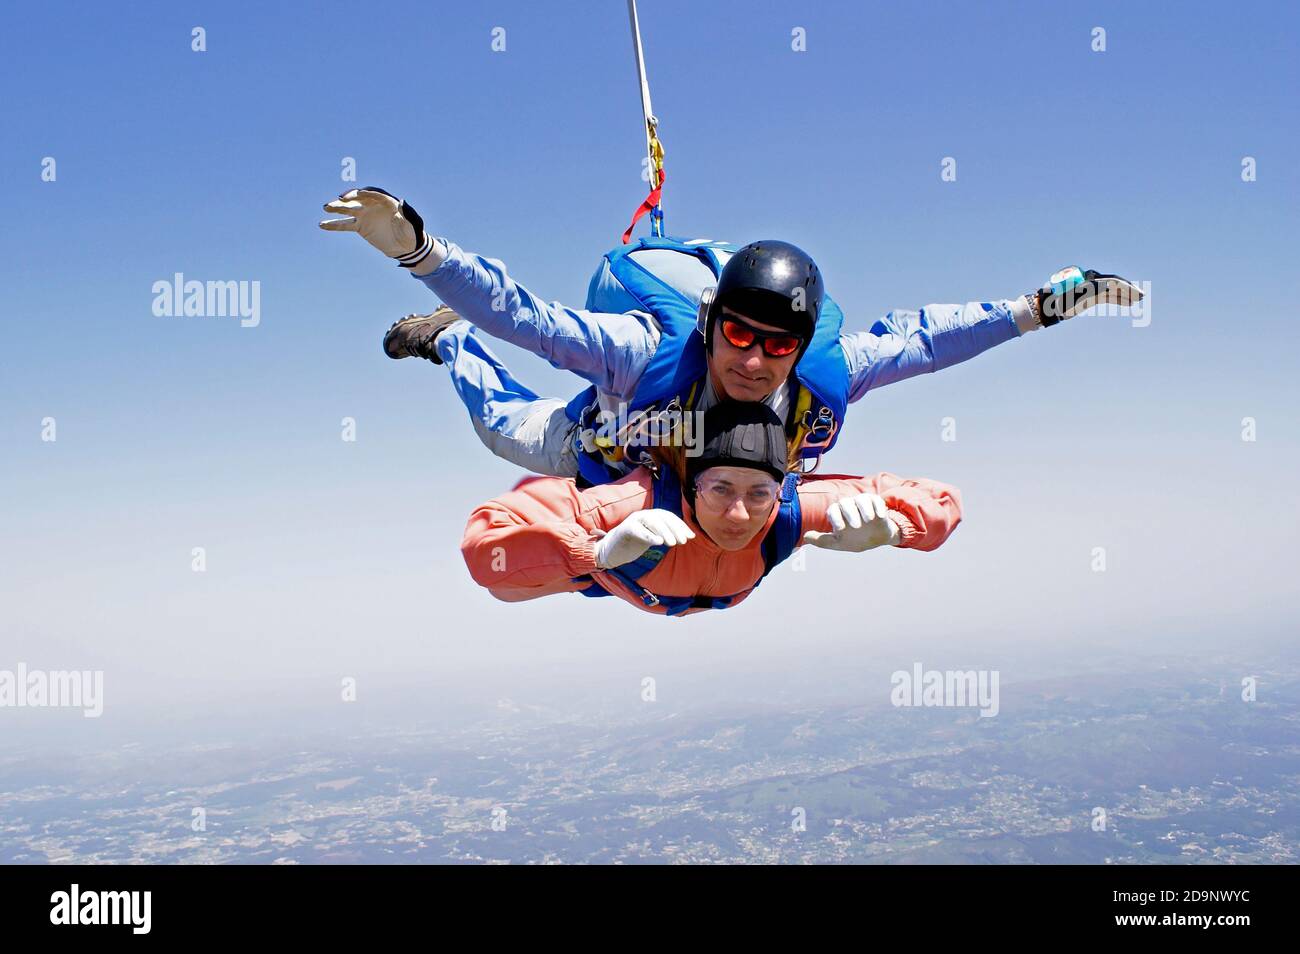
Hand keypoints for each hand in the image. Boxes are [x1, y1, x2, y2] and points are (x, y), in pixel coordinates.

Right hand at [320, 187, 436, 268]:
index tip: (356, 195)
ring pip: (349, 209)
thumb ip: (408, 213)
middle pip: (359, 199)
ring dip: (337, 207)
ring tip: (326, 207)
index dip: (365, 194)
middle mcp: (373, 205)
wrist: (406, 246)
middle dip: (349, 198)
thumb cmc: (412, 232)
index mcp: (386, 201)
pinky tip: (322, 224)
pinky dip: (334, 225)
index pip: (373, 194)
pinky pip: (345, 225)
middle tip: (340, 199)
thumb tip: (402, 203)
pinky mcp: (360, 227)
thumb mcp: (413, 223)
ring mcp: (365, 215)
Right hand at [595, 509, 694, 568]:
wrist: (611, 551)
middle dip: (674, 529)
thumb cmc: (633, 544)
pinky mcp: (624, 530)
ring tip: (673, 543)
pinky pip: (637, 530)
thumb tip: (689, 536)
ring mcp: (632, 521)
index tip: (690, 536)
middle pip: (661, 517)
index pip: (668, 516)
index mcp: (650, 516)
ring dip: (664, 532)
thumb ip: (666, 535)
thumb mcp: (653, 538)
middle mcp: (642, 515)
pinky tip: (658, 542)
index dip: (680, 525)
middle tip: (683, 541)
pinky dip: (648, 535)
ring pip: (651, 521)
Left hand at [801, 492, 899, 551]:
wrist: (875, 539)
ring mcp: (862, 503)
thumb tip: (805, 536)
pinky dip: (877, 506)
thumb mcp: (838, 543)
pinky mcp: (876, 503)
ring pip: (861, 499)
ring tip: (868, 519)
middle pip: (845, 503)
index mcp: (838, 514)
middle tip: (855, 526)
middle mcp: (848, 506)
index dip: (835, 518)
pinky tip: (879, 516)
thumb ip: (822, 540)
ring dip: (864, 508)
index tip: (840, 530)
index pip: (833, 511)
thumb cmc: (854, 539)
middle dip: (850, 513)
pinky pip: (875, 500)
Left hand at [1036, 267, 1143, 323]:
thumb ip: (1093, 290)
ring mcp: (1091, 288)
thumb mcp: (1075, 296)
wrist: (1047, 307)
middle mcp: (1092, 281)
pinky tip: (1127, 303)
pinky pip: (1107, 297)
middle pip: (1114, 284)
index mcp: (1089, 278)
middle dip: (1129, 290)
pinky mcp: (1090, 297)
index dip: (1125, 286)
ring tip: (1138, 300)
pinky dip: (1117, 299)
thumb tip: (1109, 286)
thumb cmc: (1058, 300)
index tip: (1135, 292)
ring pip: (1112, 291)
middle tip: (1142, 296)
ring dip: (1125, 295)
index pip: (1112, 281)